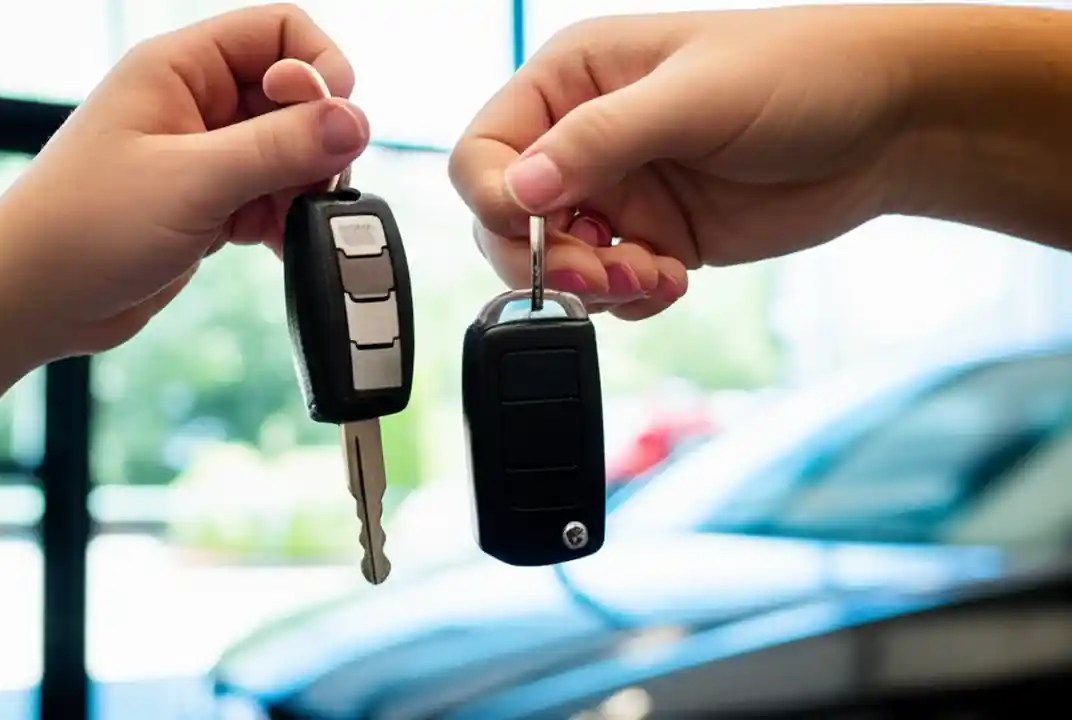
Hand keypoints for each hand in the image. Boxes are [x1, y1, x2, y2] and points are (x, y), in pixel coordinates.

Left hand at [0, 3, 368, 357]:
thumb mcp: (193, 181)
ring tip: (287, 224)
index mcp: (179, 68)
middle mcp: (193, 102)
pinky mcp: (205, 202)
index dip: (318, 71)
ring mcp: (200, 154)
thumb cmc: (84, 229)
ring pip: (288, 150)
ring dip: (303, 187)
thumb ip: (280, 148)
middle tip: (312, 188)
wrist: (32, 302)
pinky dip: (284, 218)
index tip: (331, 125)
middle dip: (316, 141)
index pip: (279, 32)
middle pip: (293, 95)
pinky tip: (276, 245)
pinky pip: (269, 194)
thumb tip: (356, 122)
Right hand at [450, 5, 943, 319]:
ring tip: (650, 276)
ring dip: (592, 287)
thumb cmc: (801, 74)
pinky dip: (628, 299)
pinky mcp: (653, 237)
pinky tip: (673, 280)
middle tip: (603, 275)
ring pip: (553, 264)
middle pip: (507, 220)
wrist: (888, 125)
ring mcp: (617, 191)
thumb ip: (601, 140)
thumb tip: (520, 188)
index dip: (496, 199)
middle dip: (546, 260)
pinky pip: (607, 287)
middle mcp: (583, 137)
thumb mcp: (694, 96)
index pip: (485, 151)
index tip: (541, 229)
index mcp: (573, 80)